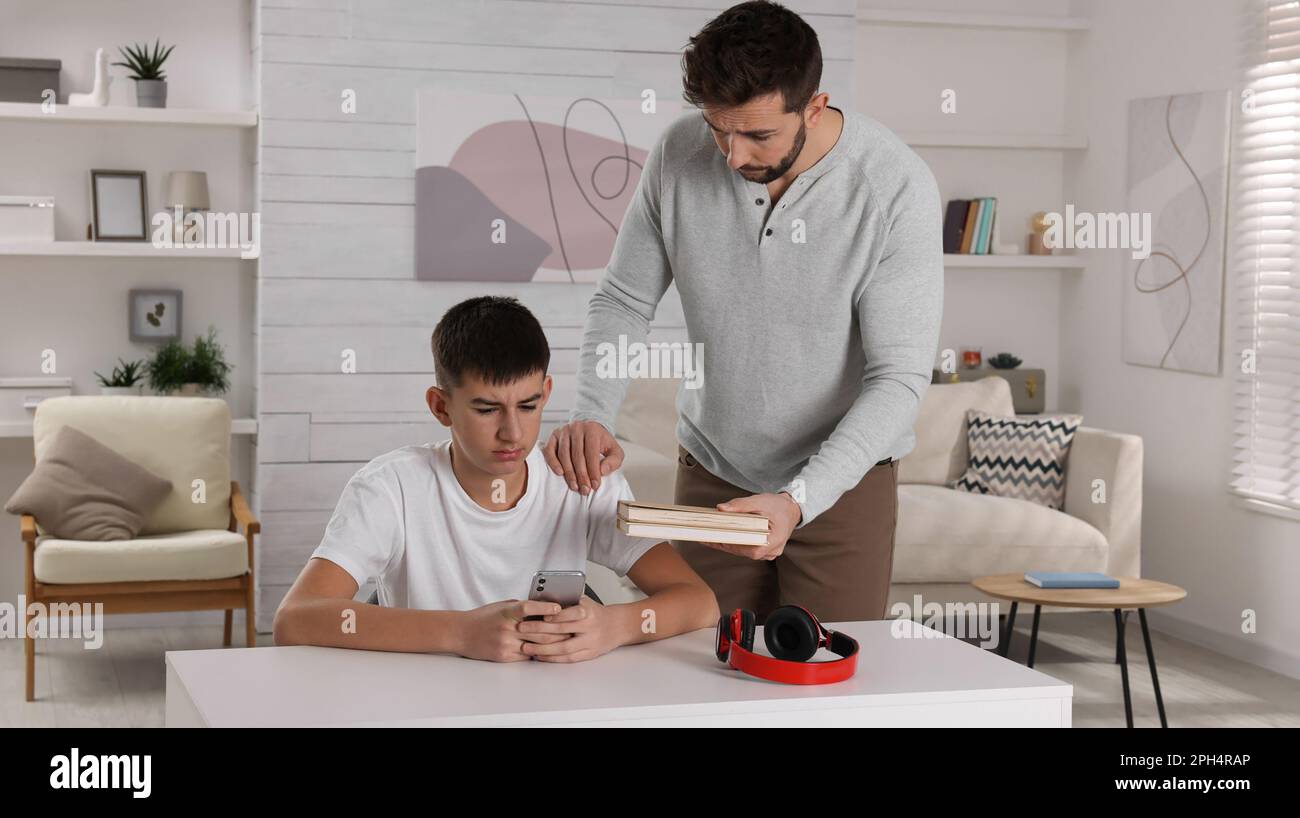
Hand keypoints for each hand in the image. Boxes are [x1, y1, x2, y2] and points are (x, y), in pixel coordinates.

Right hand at [456, 599, 572, 661]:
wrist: (461, 633)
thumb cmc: (483, 617)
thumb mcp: (501, 606)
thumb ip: (520, 608)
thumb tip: (543, 606)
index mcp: (506, 612)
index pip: (528, 608)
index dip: (544, 607)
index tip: (558, 607)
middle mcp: (506, 628)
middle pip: (538, 630)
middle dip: (557, 629)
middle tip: (572, 626)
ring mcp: (506, 644)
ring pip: (536, 645)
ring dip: (552, 643)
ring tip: (566, 639)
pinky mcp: (504, 656)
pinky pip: (527, 654)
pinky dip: (538, 651)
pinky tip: (549, 649)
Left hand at [515, 597, 624, 662]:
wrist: (616, 626)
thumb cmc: (595, 613)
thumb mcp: (585, 602)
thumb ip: (567, 602)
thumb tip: (542, 600)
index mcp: (589, 612)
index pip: (570, 613)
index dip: (555, 615)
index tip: (540, 614)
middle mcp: (590, 628)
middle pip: (562, 631)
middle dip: (539, 630)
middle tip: (522, 629)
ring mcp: (589, 643)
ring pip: (563, 648)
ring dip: (542, 649)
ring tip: (526, 647)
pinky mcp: (588, 654)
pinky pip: (568, 659)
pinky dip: (552, 658)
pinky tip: (540, 656)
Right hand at [542, 420, 623, 494]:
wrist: (589, 431)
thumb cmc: (601, 443)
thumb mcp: (614, 451)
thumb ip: (614, 461)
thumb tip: (603, 471)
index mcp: (592, 430)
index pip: (592, 453)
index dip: (593, 471)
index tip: (595, 485)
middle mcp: (577, 428)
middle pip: (577, 455)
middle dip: (581, 475)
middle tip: (585, 490)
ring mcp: (563, 431)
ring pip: (564, 455)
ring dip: (569, 473)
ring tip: (575, 486)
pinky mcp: (554, 436)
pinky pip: (550, 451)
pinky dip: (553, 463)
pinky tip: (560, 473)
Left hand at [702, 492, 801, 560]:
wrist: (791, 509)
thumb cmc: (778, 505)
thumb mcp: (759, 501)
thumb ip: (740, 505)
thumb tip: (720, 509)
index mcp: (773, 541)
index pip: (748, 549)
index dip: (730, 545)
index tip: (714, 539)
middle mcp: (770, 552)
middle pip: (742, 551)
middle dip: (724, 543)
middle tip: (704, 536)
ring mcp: (768, 553)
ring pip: (743, 551)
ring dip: (727, 543)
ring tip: (708, 536)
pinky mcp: (763, 550)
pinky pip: (746, 549)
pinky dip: (733, 543)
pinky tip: (718, 539)